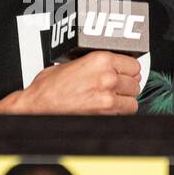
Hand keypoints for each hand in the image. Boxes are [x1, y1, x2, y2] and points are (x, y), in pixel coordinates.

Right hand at [0, 50, 141, 114]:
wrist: (37, 106)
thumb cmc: (49, 87)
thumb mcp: (73, 63)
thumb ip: (97, 63)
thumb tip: (112, 65)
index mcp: (100, 60)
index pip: (134, 65)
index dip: (128, 70)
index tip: (125, 73)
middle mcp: (107, 78)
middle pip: (135, 83)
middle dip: (127, 86)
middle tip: (116, 87)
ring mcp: (107, 98)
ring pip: (133, 100)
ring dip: (125, 100)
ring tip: (112, 98)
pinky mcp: (105, 115)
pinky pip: (124, 114)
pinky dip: (119, 112)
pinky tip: (107, 108)